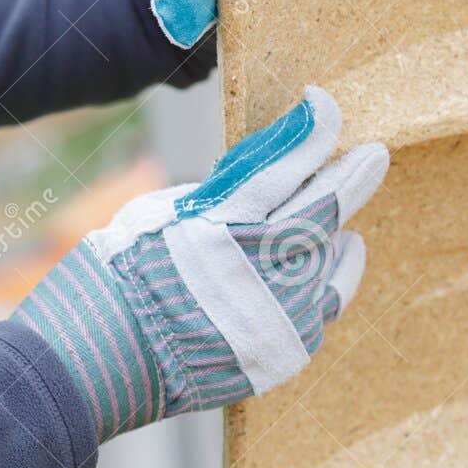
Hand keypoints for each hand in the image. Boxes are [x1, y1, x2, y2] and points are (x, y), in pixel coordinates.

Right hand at [15, 87, 387, 440]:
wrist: (93, 363)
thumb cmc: (111, 278)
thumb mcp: (153, 214)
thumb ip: (212, 199)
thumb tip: (252, 185)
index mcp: (224, 226)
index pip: (285, 167)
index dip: (312, 132)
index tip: (324, 104)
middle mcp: (262, 271)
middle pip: (324, 210)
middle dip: (351, 177)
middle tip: (374, 156)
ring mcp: (278, 316)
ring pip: (330, 260)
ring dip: (337, 232)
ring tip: (344, 218)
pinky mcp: (281, 354)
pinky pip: (321, 307)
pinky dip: (330, 278)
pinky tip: (334, 262)